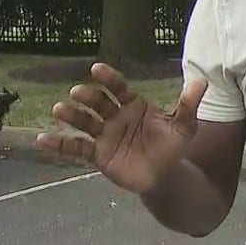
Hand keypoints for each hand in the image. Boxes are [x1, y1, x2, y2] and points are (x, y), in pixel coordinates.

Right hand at [34, 63, 207, 196]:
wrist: (164, 175)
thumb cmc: (171, 146)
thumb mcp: (184, 126)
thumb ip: (189, 105)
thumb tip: (202, 82)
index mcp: (133, 105)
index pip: (118, 87)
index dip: (108, 78)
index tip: (96, 69)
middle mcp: (115, 116)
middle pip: (98, 103)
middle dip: (88, 97)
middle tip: (77, 92)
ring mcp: (104, 135)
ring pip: (84, 122)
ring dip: (71, 116)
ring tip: (59, 110)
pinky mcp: (97, 154)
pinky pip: (76, 148)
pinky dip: (59, 144)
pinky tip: (42, 140)